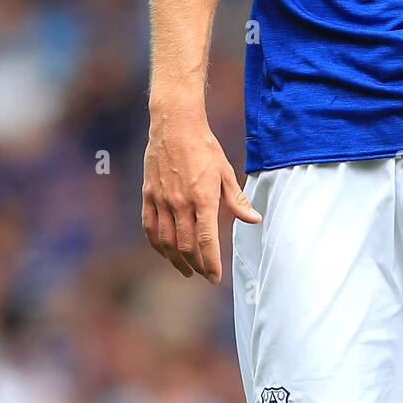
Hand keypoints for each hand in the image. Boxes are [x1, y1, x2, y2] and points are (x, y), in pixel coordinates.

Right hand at [142, 107, 260, 281]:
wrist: (175, 125)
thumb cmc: (205, 147)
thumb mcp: (225, 172)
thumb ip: (237, 200)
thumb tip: (254, 220)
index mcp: (203, 198)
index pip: (207, 240)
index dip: (211, 263)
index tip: (215, 278)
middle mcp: (180, 202)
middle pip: (186, 245)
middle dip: (196, 265)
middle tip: (203, 274)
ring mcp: (162, 199)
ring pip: (166, 241)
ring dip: (176, 260)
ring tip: (186, 269)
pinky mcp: (148, 195)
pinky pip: (149, 227)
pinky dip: (156, 244)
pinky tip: (165, 252)